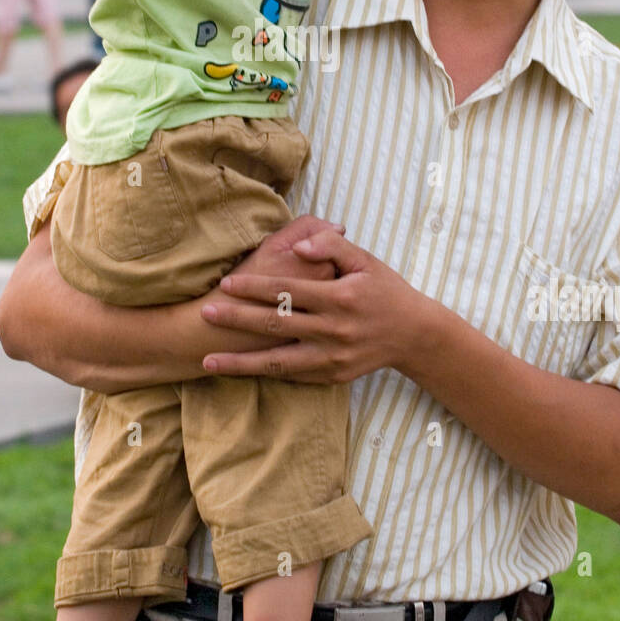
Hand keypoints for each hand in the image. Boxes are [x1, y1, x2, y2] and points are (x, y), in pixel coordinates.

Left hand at [200, 227, 424, 382]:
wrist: (414, 335)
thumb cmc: (385, 290)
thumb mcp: (364, 261)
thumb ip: (331, 247)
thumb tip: (298, 244)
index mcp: (339, 298)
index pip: (287, 290)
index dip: (254, 287)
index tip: (226, 283)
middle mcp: (334, 331)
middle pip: (275, 324)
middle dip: (236, 320)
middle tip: (205, 314)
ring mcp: (332, 358)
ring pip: (278, 361)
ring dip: (240, 363)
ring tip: (208, 361)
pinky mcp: (332, 376)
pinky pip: (293, 375)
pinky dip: (265, 374)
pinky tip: (240, 372)